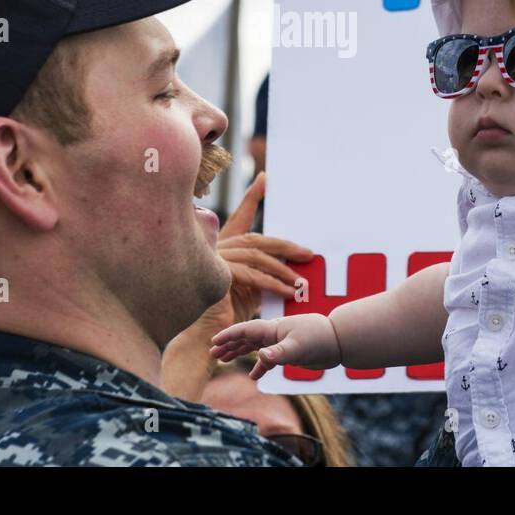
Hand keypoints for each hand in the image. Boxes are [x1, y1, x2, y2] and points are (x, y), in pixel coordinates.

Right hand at [209, 313, 340, 380]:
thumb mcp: (297, 348)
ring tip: (223, 360)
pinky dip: (259, 366)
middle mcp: (274, 333)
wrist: (339, 341)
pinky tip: (253, 376)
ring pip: (254, 347)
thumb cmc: (319, 339)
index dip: (228, 335)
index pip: (245, 330)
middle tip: (212, 354)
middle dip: (229, 345)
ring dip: (239, 353)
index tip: (213, 341)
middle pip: (246, 338)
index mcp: (272, 328)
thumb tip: (261, 358)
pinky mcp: (288, 351)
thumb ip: (278, 354)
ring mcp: (280, 342)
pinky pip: (268, 358)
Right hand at [215, 172, 311, 325]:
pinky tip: (289, 292)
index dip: (253, 197)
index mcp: (224, 246)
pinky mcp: (217, 273)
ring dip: (284, 270)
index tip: (265, 179)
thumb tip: (290, 268)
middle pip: (257, 239)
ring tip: (303, 282)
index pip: (241, 216)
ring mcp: (215, 258)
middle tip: (308, 253)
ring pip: (257, 256)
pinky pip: (253, 275)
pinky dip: (274, 284)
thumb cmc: (227, 313)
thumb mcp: (251, 289)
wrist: (206, 335)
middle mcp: (217, 247)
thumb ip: (264, 272)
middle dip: (286, 246)